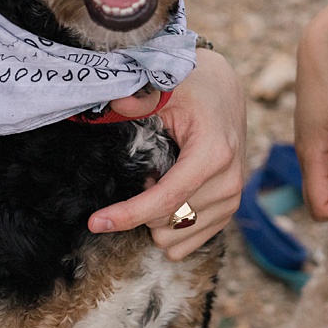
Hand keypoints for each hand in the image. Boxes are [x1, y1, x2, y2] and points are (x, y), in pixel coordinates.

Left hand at [87, 47, 246, 258]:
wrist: (224, 91)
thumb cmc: (194, 88)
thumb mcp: (167, 86)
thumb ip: (141, 98)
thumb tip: (119, 103)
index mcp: (214, 154)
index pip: (167, 199)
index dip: (128, 215)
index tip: (95, 222)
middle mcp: (229, 182)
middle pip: (166, 222)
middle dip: (141, 208)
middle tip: (144, 172)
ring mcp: (232, 199)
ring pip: (175, 237)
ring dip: (155, 218)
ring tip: (157, 182)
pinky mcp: (230, 209)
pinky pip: (189, 241)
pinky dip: (169, 227)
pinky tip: (166, 200)